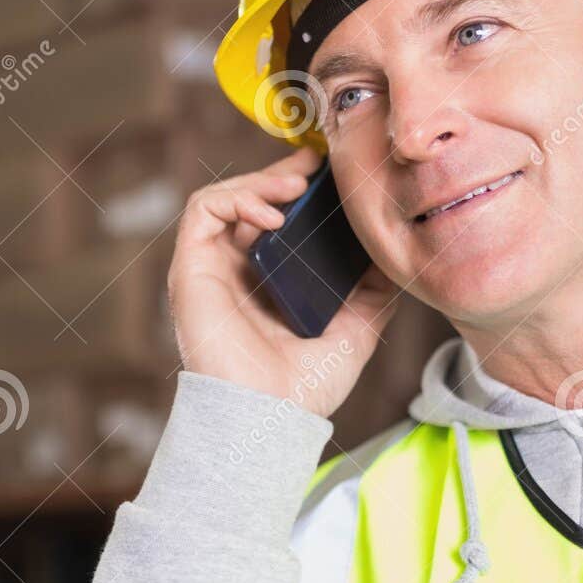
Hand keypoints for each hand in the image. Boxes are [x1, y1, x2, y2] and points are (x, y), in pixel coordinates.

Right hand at [167, 145, 400, 417]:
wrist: (272, 418)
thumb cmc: (306, 387)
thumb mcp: (358, 327)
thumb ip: (373, 290)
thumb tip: (392, 251)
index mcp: (268, 282)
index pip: (277, 218)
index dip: (298, 186)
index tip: (330, 169)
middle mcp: (236, 271)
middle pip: (251, 201)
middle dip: (282, 174)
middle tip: (317, 163)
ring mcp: (211, 269)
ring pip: (225, 198)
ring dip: (261, 181)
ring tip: (297, 186)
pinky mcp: (191, 268)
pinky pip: (204, 210)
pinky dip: (237, 197)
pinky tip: (272, 213)